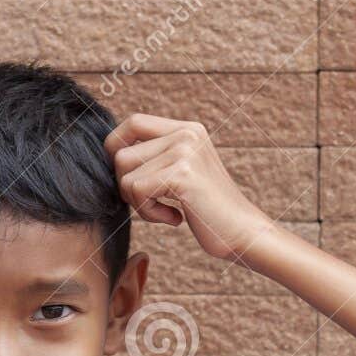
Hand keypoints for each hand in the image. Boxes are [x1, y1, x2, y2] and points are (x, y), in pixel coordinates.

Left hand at [103, 113, 269, 263]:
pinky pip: (137, 192)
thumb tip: (112, 153)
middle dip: (127, 186)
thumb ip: (157, 157)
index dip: (116, 148)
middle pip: (121, 154)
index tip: (127, 177)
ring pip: (125, 176)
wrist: (243, 233)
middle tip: (153, 202)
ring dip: (139, 203)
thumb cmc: (209, 211)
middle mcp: (186, 133)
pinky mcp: (182, 174)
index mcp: (187, 129)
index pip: (133, 122)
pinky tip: (175, 218)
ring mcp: (185, 151)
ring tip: (168, 209)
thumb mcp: (184, 172)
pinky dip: (149, 213)